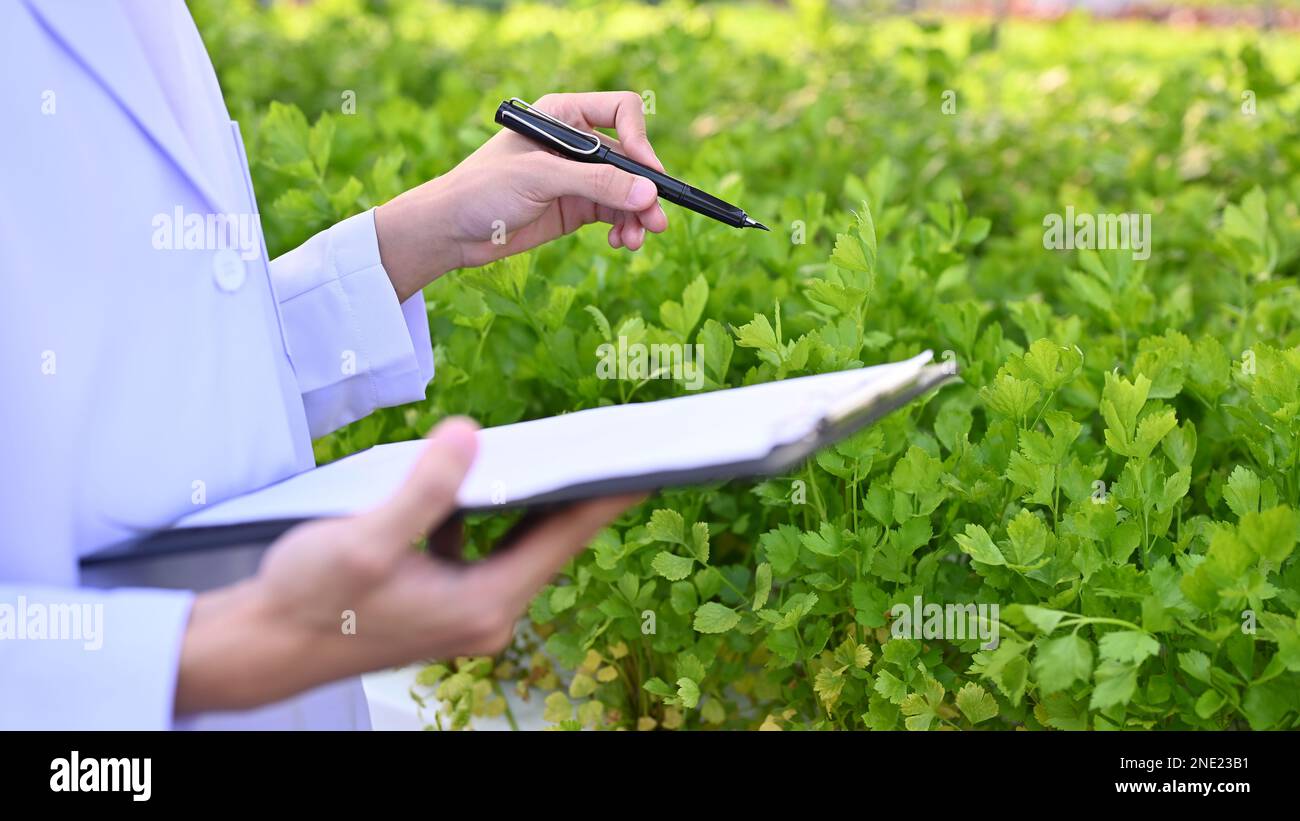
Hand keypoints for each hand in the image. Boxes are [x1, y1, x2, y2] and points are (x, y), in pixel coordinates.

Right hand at [175, 417, 640, 713]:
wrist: (260, 644)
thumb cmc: (307, 600)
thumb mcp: (364, 539)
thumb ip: (424, 489)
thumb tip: (468, 435)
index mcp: (482, 604)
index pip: (566, 537)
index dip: (609, 494)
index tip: (650, 458)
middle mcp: (485, 612)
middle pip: (551, 539)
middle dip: (582, 488)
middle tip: (619, 439)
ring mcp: (465, 607)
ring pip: (518, 540)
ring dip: (535, 496)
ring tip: (567, 447)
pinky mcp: (442, 596)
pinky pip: (483, 546)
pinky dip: (490, 511)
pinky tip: (480, 476)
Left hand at [374, 91, 669, 300]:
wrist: (451, 230)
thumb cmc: (483, 189)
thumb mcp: (541, 179)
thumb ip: (596, 184)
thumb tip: (648, 193)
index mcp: (564, 115)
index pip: (621, 112)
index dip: (640, 140)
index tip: (646, 175)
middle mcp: (576, 143)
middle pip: (631, 158)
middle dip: (644, 190)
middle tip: (655, 221)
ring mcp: (578, 177)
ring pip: (627, 191)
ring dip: (637, 215)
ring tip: (637, 240)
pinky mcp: (575, 207)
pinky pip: (614, 214)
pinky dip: (624, 227)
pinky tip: (621, 243)